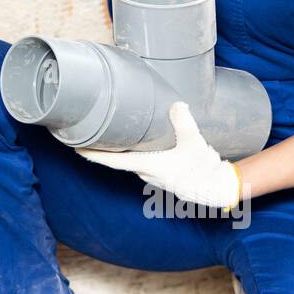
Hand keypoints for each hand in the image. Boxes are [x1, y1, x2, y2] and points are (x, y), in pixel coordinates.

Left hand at [76, 102, 242, 210]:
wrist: (218, 187)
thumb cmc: (203, 170)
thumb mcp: (194, 144)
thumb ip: (184, 124)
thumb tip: (177, 105)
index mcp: (147, 166)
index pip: (112, 161)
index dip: (93, 154)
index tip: (76, 148)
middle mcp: (146, 173)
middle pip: (116, 160)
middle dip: (101, 149)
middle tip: (84, 135)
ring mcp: (153, 175)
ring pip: (129, 161)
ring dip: (116, 151)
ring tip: (104, 136)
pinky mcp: (162, 173)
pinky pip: (140, 162)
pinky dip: (130, 153)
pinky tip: (132, 143)